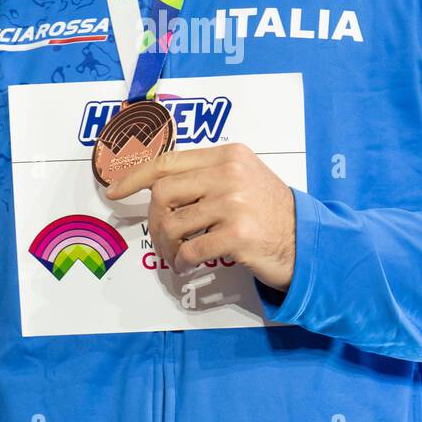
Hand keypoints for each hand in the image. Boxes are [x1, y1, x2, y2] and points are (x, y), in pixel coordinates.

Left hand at [104, 142, 296, 289]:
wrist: (308, 239)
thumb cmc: (270, 211)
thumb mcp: (244, 177)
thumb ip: (206, 174)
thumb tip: (155, 185)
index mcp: (228, 155)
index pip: (168, 161)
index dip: (134, 177)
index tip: (113, 191)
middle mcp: (230, 174)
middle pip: (163, 193)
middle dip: (153, 219)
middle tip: (161, 237)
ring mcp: (234, 203)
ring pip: (172, 224)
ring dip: (166, 247)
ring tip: (174, 256)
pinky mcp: (237, 235)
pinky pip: (189, 250)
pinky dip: (181, 262)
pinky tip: (186, 267)